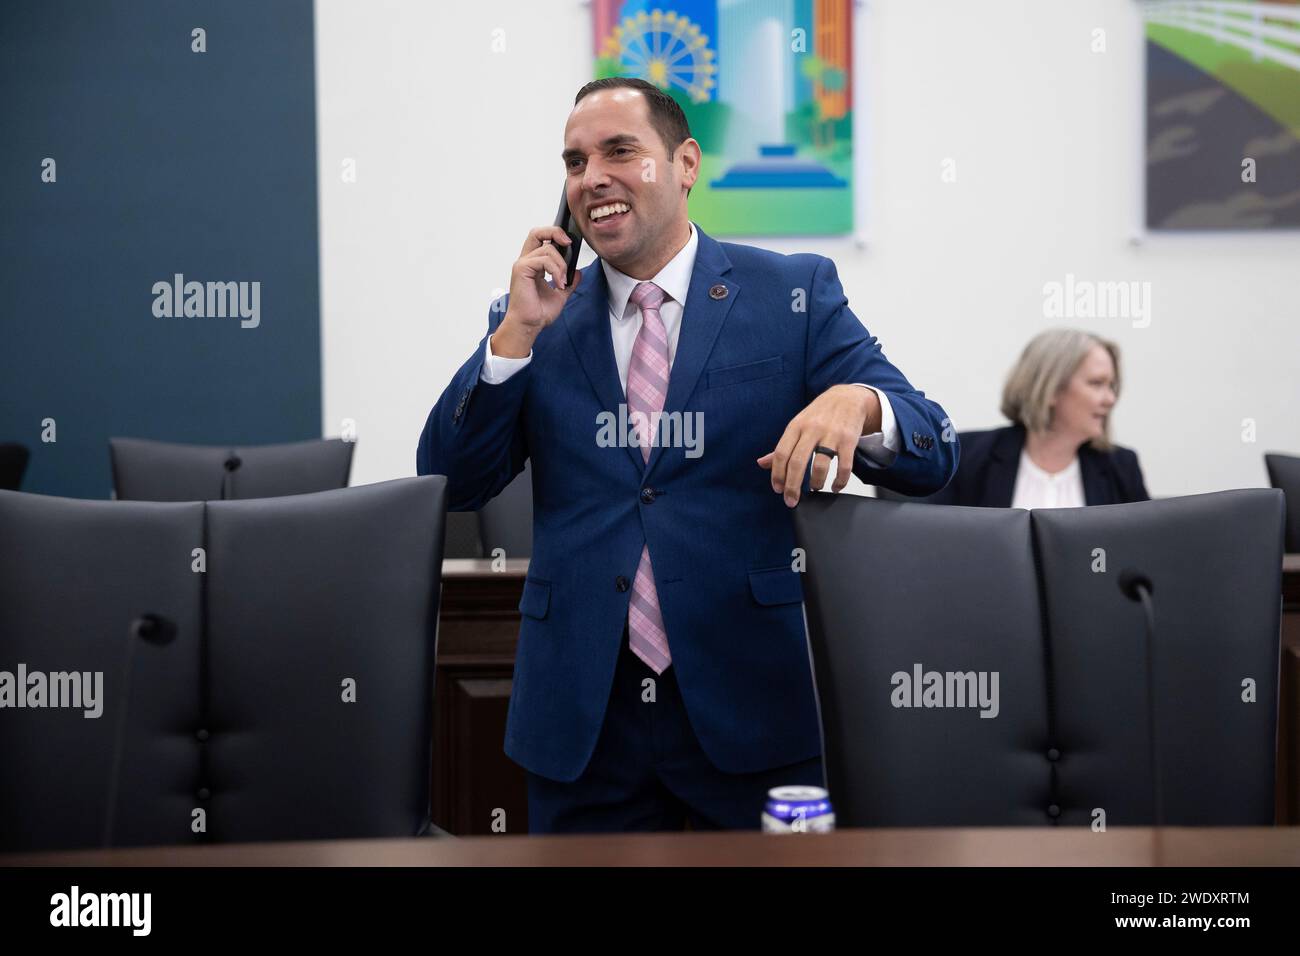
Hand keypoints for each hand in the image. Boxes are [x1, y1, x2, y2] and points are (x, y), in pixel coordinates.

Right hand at [492, 226, 583, 357]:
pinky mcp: (521, 269)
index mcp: (533, 264)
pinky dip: (556, 270)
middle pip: (537, 232)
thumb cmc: (538, 313)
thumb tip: (578, 272)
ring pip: (548, 249)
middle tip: (568, 244)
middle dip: (555, 232)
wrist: (530, 325)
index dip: (554, 234)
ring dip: (561, 265)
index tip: (569, 243)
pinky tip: (558, 283)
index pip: (541, 239)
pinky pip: (544, 260)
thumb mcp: (560, 295)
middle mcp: (526, 261)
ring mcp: (522, 264)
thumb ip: (569, 282)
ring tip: (562, 282)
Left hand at [757, 385, 879, 506]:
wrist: (847, 398)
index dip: (777, 474)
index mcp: (795, 427)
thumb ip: (780, 447)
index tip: (778, 490)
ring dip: (816, 483)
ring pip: (820, 465)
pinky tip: (836, 486)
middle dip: (792, 486)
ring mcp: (831, 434)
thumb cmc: (819, 415)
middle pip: (797, 462)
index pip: (781, 454)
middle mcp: (812, 429)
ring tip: (815, 488)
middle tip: (791, 500)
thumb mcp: (797, 426)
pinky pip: (845, 466)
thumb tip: (761, 463)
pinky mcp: (849, 440)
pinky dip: (840, 481)